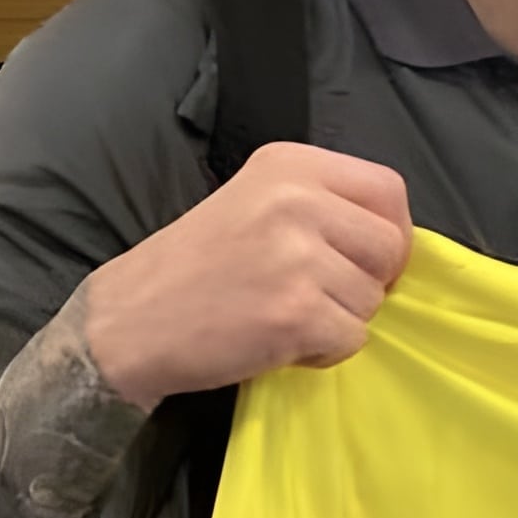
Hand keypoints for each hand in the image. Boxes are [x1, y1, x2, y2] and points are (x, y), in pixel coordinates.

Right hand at [85, 143, 412, 409]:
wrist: (125, 322)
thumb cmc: (193, 265)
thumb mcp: (256, 200)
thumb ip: (321, 204)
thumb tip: (392, 238)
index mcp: (291, 166)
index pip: (388, 190)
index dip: (391, 231)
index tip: (367, 258)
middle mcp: (297, 200)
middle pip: (390, 246)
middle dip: (369, 280)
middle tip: (322, 294)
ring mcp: (297, 256)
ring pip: (372, 298)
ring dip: (341, 319)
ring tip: (287, 315)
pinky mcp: (295, 312)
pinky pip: (353, 338)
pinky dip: (325, 351)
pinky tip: (282, 341)